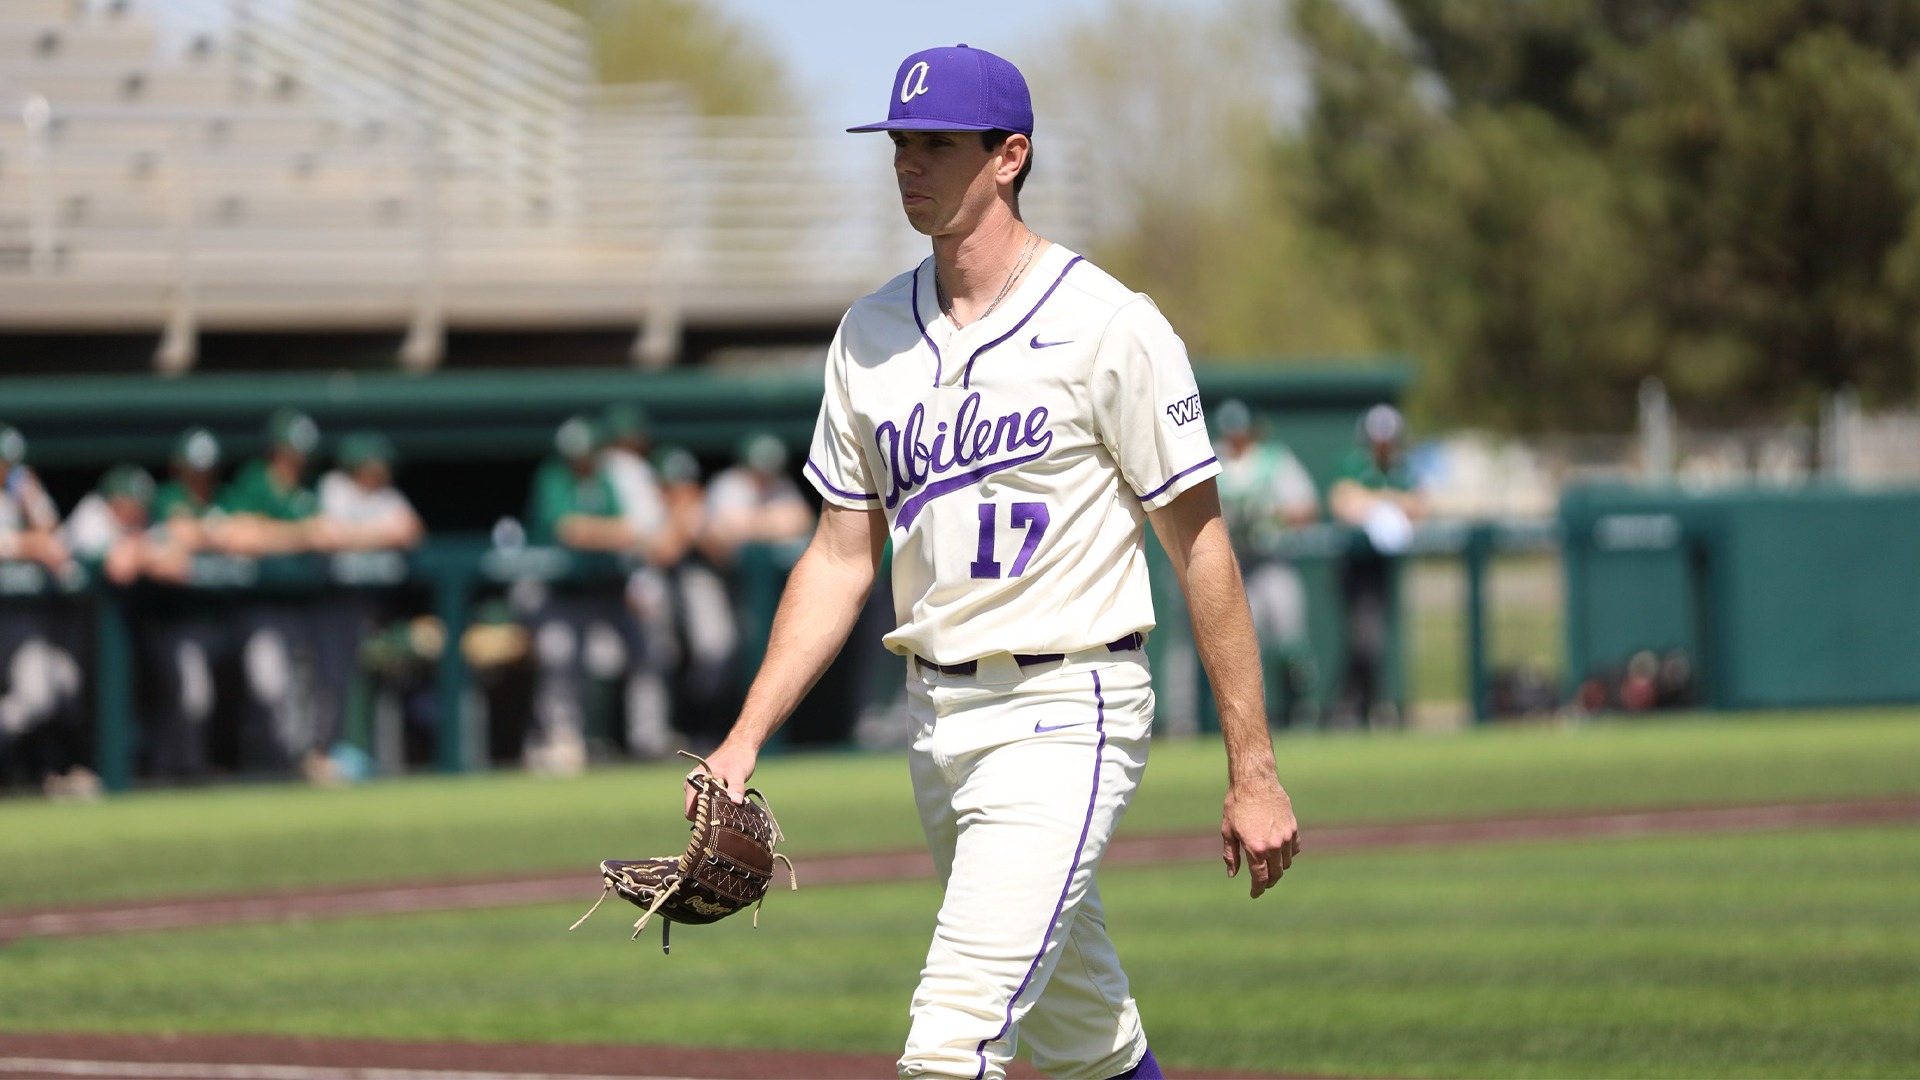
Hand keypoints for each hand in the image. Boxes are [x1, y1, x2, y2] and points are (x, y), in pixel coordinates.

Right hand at [683, 739, 756, 819]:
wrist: (742, 746)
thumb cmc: (739, 757)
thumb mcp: (738, 773)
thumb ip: (736, 787)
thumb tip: (735, 802)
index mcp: (695, 779)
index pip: (690, 807)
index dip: (701, 817)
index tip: (715, 822)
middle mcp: (694, 782)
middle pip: (696, 808)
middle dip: (708, 814)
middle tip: (724, 817)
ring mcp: (700, 784)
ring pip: (703, 804)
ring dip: (712, 809)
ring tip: (727, 810)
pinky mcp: (708, 785)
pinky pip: (708, 799)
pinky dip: (716, 804)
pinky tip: (727, 805)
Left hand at [1221, 774, 1300, 898]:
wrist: (1254, 781)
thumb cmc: (1236, 804)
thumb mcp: (1228, 831)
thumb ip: (1231, 855)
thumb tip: (1233, 874)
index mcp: (1255, 848)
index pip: (1260, 878)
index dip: (1257, 889)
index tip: (1254, 894)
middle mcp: (1273, 845)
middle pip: (1276, 874)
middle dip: (1269, 882)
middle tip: (1262, 884)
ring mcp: (1286, 836)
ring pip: (1287, 863)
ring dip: (1279, 868)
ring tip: (1270, 867)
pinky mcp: (1293, 827)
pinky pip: (1295, 848)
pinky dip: (1289, 854)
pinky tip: (1280, 853)